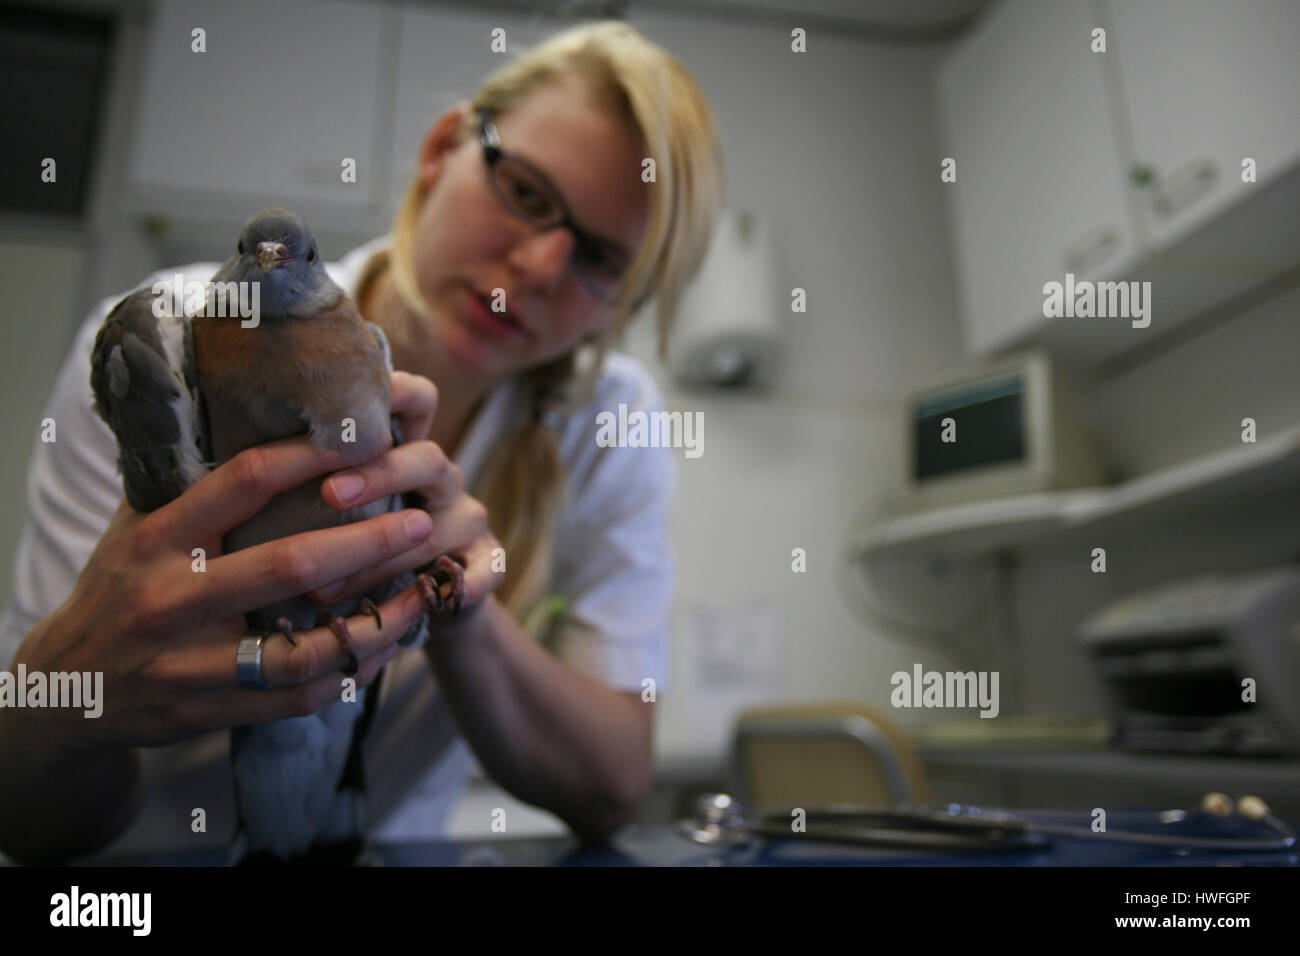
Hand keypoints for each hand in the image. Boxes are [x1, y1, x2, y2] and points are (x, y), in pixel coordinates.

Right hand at [8, 435, 438, 755]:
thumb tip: (261, 421)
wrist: (66, 686)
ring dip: (375, 620)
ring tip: (420, 591)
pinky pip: (298, 696)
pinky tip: (384, 645)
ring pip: (305, 646)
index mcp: (157, 538)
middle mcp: (172, 598)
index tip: (367, 439)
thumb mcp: (136, 526)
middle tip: (419, 519)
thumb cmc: (120, 587)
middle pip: (290, 565)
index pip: (244, 480)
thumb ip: (191, 484)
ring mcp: (189, 663)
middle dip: (368, 542)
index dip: (311, 455)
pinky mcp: (208, 711)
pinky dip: (350, 670)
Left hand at [308, 371, 502, 623]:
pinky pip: (484, 571)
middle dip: (378, 473)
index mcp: (403, 450)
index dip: (392, 391)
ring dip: (382, 554)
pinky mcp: (484, 564)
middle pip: (425, 456)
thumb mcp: (337, 503)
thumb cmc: (357, 543)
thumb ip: (310, 477)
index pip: (414, 400)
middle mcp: (440, 478)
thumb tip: (235, 457)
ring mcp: (466, 520)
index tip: (346, 402)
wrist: (423, 601)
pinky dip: (466, 584)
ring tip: (325, 587)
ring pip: (436, 526)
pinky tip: (436, 597)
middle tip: (328, 494)